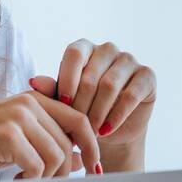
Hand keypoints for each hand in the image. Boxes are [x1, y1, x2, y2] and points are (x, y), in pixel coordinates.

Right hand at [0, 89, 101, 181]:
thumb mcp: (18, 141)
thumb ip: (48, 144)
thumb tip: (83, 160)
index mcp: (34, 98)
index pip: (79, 120)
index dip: (91, 146)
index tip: (93, 170)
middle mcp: (28, 102)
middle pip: (69, 143)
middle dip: (65, 171)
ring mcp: (17, 117)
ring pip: (56, 157)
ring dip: (46, 178)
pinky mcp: (8, 136)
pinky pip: (38, 167)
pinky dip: (32, 181)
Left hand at [30, 39, 155, 171]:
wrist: (109, 132)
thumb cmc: (81, 112)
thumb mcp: (62, 103)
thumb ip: (50, 91)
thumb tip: (34, 81)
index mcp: (84, 48)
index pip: (75, 53)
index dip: (67, 79)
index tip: (62, 105)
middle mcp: (108, 49)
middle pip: (92, 74)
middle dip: (81, 105)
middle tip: (75, 127)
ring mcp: (129, 60)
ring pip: (110, 85)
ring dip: (98, 113)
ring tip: (90, 133)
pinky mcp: (147, 76)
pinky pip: (131, 95)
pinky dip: (116, 115)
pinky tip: (106, 130)